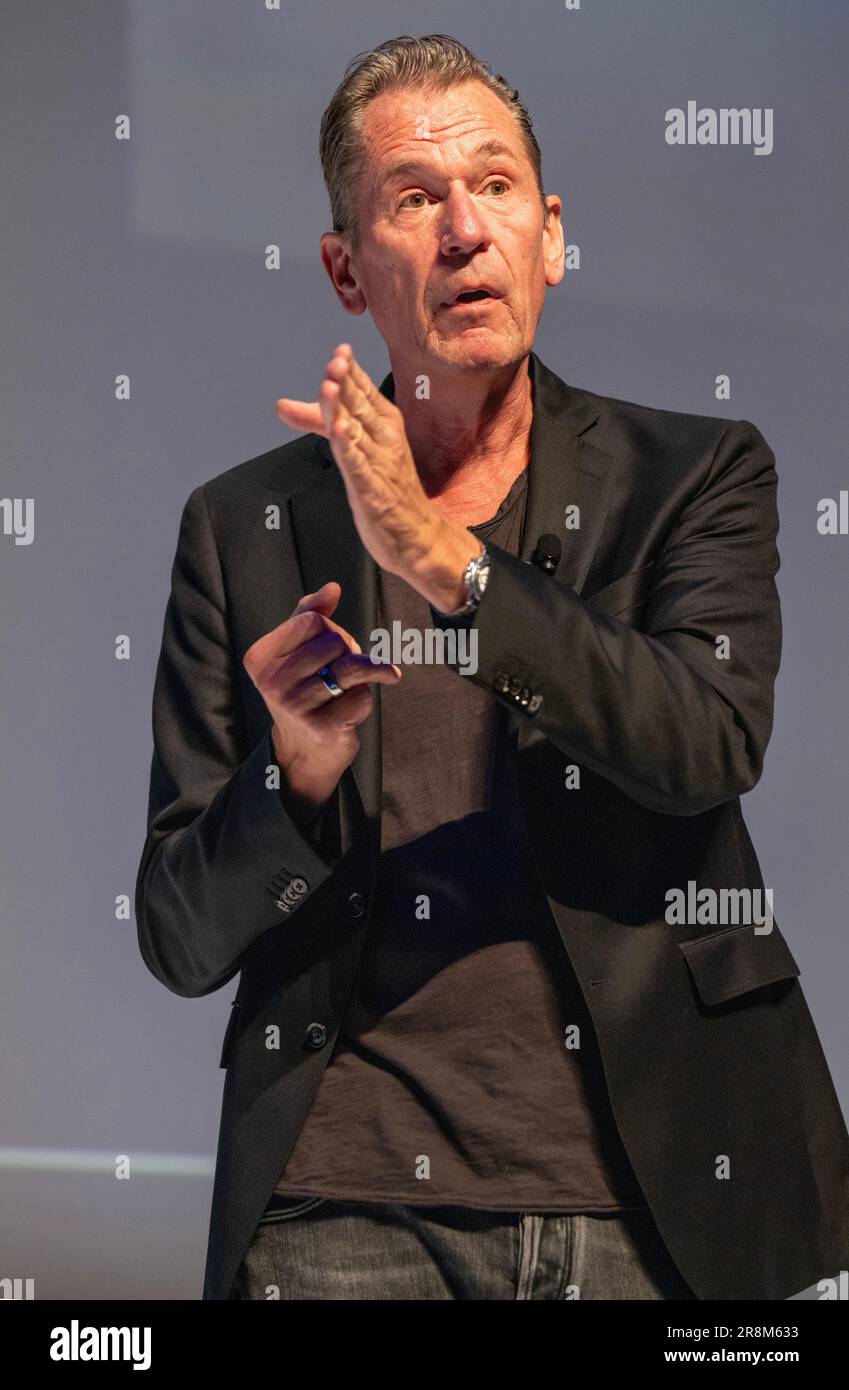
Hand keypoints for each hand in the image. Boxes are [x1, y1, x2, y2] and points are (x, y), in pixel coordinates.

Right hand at [242, 580, 400, 811]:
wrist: (305, 752)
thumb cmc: (303, 693)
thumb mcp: (296, 652)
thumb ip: (309, 615)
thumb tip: (332, 588)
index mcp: (259, 658)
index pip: (312, 620)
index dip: (330, 631)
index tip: (329, 652)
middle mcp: (271, 682)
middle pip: (335, 641)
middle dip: (348, 653)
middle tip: (340, 674)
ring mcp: (295, 706)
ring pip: (351, 666)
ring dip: (360, 677)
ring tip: (350, 689)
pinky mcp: (322, 727)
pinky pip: (362, 696)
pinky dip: (364, 701)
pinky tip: (349, 713)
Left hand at [276, 345, 438, 578]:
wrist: (418, 536)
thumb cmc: (388, 489)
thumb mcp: (353, 447)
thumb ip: (319, 423)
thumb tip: (283, 405)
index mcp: (385, 425)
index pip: (364, 391)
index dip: (350, 371)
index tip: (340, 351)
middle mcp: (385, 440)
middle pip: (360, 406)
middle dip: (346, 382)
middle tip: (335, 361)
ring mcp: (380, 465)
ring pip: (357, 431)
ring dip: (343, 408)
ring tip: (330, 386)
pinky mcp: (374, 492)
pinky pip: (359, 466)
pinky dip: (349, 448)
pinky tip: (340, 432)